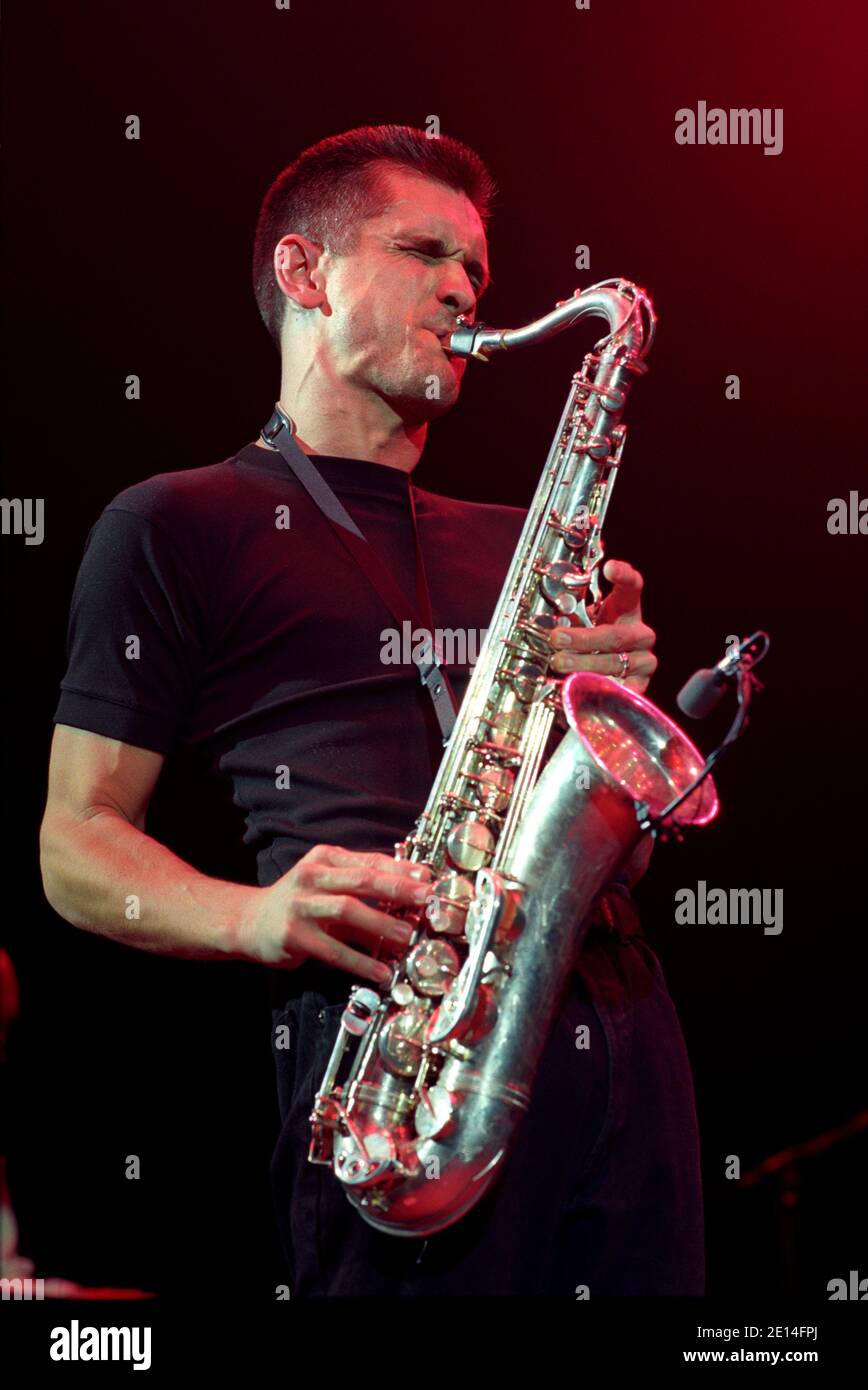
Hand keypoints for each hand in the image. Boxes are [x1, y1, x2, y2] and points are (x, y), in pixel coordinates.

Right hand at [240, 844, 432, 984]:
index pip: (369, 861)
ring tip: (406, 936)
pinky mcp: (293, 935)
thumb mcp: (326, 883)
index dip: (400, 869)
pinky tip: (380, 971)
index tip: (427, 879)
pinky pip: (333, 950)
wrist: (249, 921)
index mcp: (325, 858)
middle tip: (425, 900)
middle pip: (362, 880)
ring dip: (381, 924)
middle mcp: (312, 877)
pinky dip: (359, 961)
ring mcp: (300, 905)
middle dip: (397, 889)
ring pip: (347, 911)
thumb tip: (408, 898)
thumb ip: (361, 887)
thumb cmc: (298, 902)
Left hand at [547, 559, 657, 693]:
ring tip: (560, 663)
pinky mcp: (640, 685)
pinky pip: (621, 690)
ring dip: (583, 664)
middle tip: (558, 638)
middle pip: (615, 636)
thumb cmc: (592, 640)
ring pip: (615, 664)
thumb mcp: (584, 622)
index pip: (632, 587)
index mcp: (628, 609)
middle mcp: (641, 634)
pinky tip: (583, 687)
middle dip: (583, 639)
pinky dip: (600, 688)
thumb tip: (546, 623)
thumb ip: (571, 618)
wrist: (609, 670)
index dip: (623, 576)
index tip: (609, 567)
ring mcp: (644, 661)